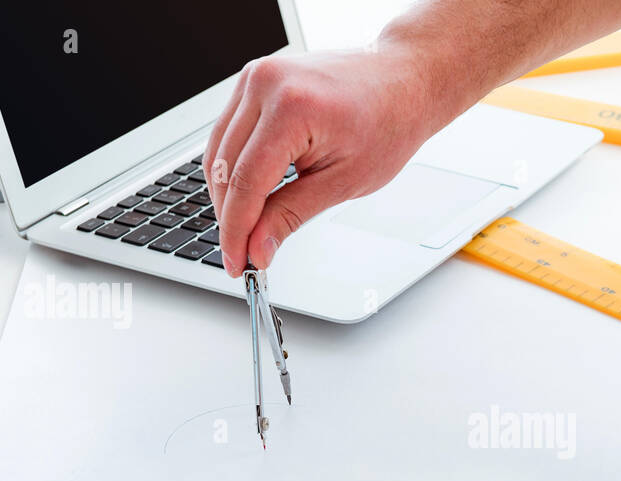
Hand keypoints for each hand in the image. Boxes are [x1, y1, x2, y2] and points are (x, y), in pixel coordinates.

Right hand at [204, 47, 439, 277]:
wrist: (402, 80)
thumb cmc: (386, 123)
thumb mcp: (343, 182)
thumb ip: (292, 214)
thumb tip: (258, 247)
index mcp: (292, 107)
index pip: (246, 182)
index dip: (236, 230)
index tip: (238, 263)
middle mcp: (265, 83)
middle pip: (223, 166)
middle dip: (228, 217)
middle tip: (241, 255)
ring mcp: (256, 76)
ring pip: (218, 150)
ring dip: (225, 195)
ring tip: (244, 231)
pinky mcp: (255, 79)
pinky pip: (229, 132)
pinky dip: (233, 167)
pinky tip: (247, 197)